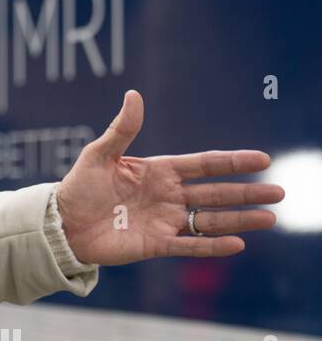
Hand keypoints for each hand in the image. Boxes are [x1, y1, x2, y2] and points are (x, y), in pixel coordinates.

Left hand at [57, 90, 283, 265]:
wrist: (61, 223)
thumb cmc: (79, 186)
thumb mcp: (99, 154)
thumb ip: (122, 129)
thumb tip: (134, 95)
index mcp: (158, 171)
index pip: (203, 165)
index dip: (232, 162)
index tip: (262, 159)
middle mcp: (167, 196)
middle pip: (215, 193)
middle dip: (247, 192)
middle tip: (279, 191)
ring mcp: (164, 220)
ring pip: (209, 220)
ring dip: (239, 220)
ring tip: (270, 218)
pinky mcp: (155, 244)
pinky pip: (189, 245)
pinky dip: (212, 246)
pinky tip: (237, 244)